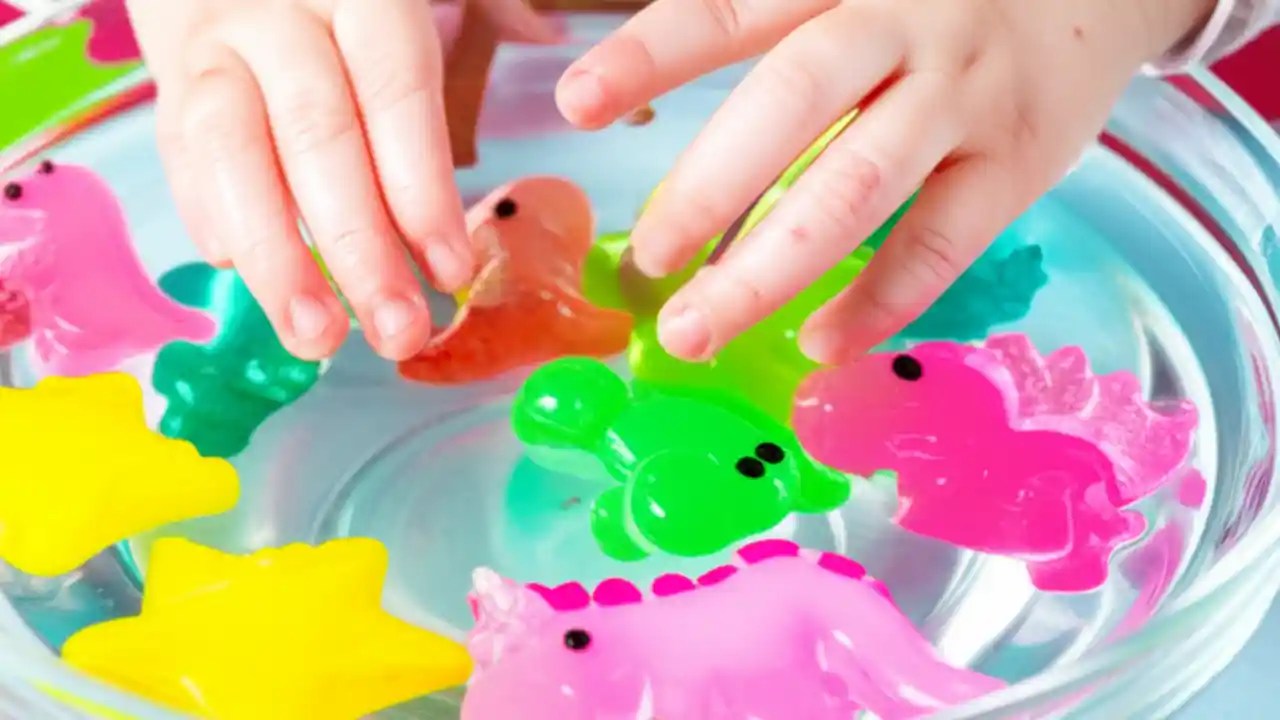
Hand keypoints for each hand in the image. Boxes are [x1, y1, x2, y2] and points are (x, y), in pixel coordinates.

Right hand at [126, 0, 554, 360]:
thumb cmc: (353, 10)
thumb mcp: (418, 16)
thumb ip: (445, 81)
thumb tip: (482, 175)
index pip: (395, 94)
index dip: (422, 189)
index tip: (450, 273)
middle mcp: (280, 13)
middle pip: (318, 135)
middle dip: (358, 248)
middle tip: (395, 333)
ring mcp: (215, 44)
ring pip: (232, 150)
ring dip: (276, 258)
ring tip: (315, 338)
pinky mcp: (170, 80)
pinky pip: (184, 153)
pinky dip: (212, 218)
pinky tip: (243, 278)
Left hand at [556, 0, 1215, 362]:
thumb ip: (774, 32)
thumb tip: (667, 129)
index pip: (731, 9)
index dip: (650, 56)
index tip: (576, 105)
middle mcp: (904, 23)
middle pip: (791, 103)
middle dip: (707, 191)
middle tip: (646, 262)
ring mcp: (966, 95)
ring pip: (857, 187)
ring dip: (769, 268)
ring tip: (698, 327)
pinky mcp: (1021, 162)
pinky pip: (940, 244)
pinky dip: (879, 301)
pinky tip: (819, 344)